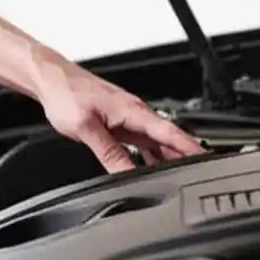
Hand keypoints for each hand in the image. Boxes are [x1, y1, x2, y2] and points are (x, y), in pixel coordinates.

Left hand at [30, 50, 204, 172]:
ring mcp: (126, 119)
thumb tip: (126, 174)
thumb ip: (109, 153)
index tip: (210, 161)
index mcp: (133, 111)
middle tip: (199, 179)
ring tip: (178, 180)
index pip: (171, 132)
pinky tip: (147, 169)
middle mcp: (134, 114)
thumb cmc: (66, 93)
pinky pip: (139, 143)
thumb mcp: (86, 128)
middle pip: (167, 140)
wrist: (50, 80)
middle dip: (184, 158)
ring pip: (154, 143)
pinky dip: (147, 156)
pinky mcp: (116, 123)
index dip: (191, 148)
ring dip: (166, 159)